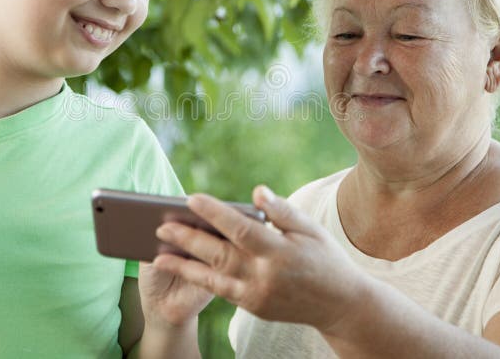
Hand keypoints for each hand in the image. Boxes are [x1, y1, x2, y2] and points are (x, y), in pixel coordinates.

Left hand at [152, 186, 365, 331]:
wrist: (340, 304)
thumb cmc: (324, 257)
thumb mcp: (310, 229)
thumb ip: (281, 211)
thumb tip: (256, 192)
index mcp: (280, 251)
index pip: (240, 229)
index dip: (214, 213)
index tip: (190, 198)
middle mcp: (266, 276)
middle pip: (219, 255)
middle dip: (188, 240)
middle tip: (160, 227)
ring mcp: (258, 295)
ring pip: (213, 278)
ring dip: (184, 266)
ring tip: (159, 254)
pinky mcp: (254, 307)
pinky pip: (222, 292)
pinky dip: (201, 280)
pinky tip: (184, 268)